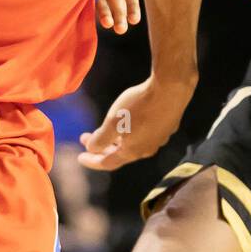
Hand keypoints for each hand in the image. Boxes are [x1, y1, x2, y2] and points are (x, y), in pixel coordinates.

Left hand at [77, 74, 195, 170]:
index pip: (107, 163)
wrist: (171, 89)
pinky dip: (132, 132)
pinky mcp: (168, 125)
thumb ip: (100, 139)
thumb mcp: (113, 122)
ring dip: (118, 140)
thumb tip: (92, 149)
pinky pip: (146, 134)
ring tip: (108, 131)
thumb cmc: (138, 105)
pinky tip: (131, 121)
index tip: (80, 157)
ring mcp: (160, 138)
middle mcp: (147, 149)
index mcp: (132, 151)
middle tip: (88, 139)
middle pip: (121, 154)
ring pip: (135, 144)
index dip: (92, 161)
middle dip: (102, 148)